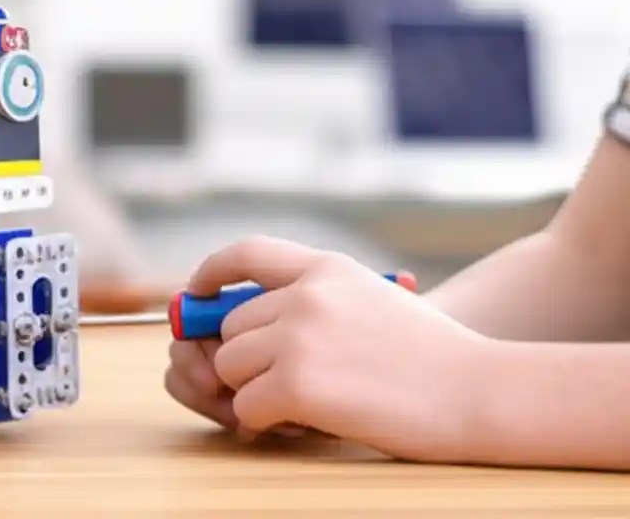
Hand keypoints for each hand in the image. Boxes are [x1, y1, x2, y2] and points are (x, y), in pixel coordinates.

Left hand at [170, 236, 491, 462]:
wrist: (480, 391)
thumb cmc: (432, 357)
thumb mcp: (371, 300)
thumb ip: (314, 300)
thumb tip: (244, 323)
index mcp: (326, 268)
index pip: (245, 254)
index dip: (211, 273)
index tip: (197, 294)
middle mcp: (306, 294)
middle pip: (232, 326)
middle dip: (248, 359)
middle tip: (285, 385)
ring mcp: (298, 337)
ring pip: (231, 367)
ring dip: (255, 392)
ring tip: (301, 405)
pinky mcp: (296, 384)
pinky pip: (245, 406)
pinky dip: (263, 422)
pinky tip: (302, 423)